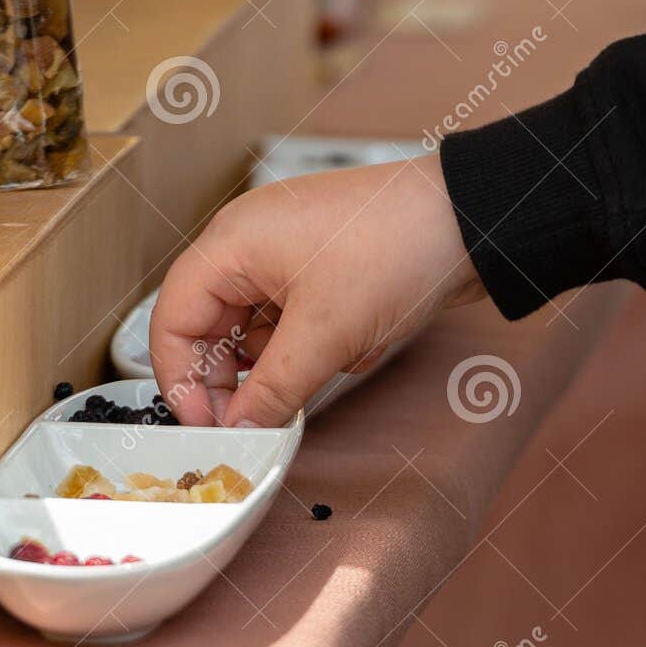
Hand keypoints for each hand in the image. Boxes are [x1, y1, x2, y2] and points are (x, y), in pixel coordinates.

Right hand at [149, 157, 485, 426]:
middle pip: (207, 326)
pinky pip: (287, 318)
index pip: (171, 320)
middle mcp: (246, 243)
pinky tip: (346, 350)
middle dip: (230, 378)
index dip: (181, 380)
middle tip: (252, 422)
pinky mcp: (316, 265)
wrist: (474, 218)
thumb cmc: (398, 246)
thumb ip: (271, 389)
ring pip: (250, 327)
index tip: (205, 425)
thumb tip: (240, 428)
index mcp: (230, 244)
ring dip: (275, 363)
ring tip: (311, 379)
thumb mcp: (326, 335)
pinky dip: (306, 345)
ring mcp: (281, 253)